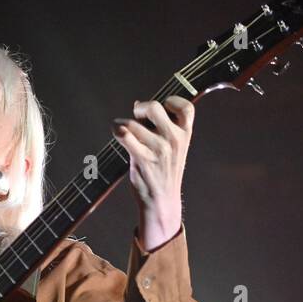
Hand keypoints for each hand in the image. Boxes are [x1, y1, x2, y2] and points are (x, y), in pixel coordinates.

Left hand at [112, 95, 193, 249]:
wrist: (162, 200)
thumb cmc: (165, 171)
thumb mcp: (175, 148)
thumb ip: (164, 127)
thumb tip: (139, 105)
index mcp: (185, 134)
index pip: (185, 107)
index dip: (171, 101)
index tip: (163, 108)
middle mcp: (174, 140)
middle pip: (154, 107)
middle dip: (141, 108)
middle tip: (137, 118)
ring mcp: (159, 149)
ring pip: (133, 123)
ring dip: (124, 124)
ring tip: (123, 132)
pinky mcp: (142, 159)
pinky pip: (124, 134)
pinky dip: (116, 130)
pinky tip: (117, 132)